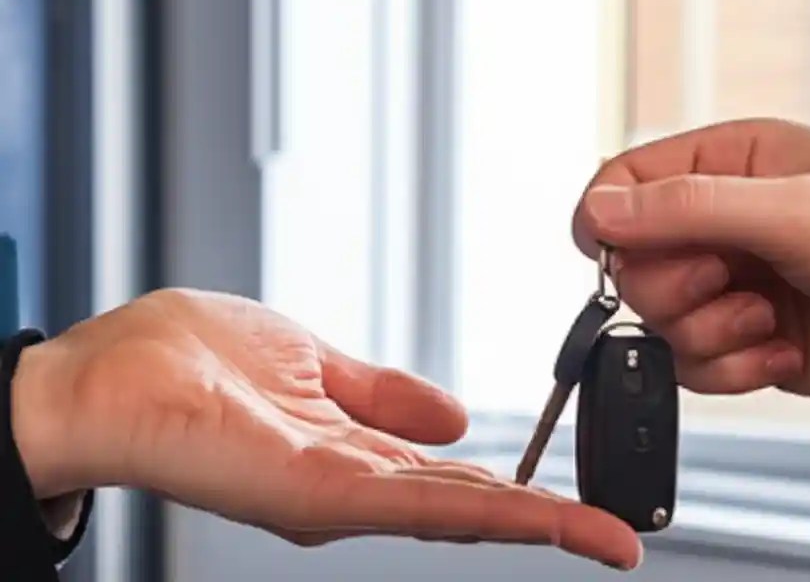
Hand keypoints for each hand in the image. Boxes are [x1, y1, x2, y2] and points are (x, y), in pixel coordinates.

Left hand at [12, 289, 640, 569]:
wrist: (99, 377)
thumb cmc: (182, 363)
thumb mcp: (314, 363)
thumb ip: (386, 394)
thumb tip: (458, 418)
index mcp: (353, 451)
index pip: (455, 476)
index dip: (524, 489)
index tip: (584, 500)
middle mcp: (353, 485)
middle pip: (469, 505)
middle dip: (549, 524)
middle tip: (621, 536)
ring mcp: (337, 497)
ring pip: (457, 513)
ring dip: (537, 526)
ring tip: (607, 535)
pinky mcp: (317, 496)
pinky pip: (416, 505)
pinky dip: (485, 512)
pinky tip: (536, 517)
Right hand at [573, 119, 809, 465]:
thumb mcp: (793, 209)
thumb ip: (686, 208)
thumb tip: (599, 209)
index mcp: (739, 161)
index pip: (630, 178)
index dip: (608, 218)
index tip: (608, 253)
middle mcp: (733, 220)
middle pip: (635, 258)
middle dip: (674, 284)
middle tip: (728, 281)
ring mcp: (742, 283)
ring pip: (661, 318)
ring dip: (709, 331)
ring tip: (769, 319)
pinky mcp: (755, 339)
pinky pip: (697, 363)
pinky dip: (733, 366)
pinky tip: (784, 350)